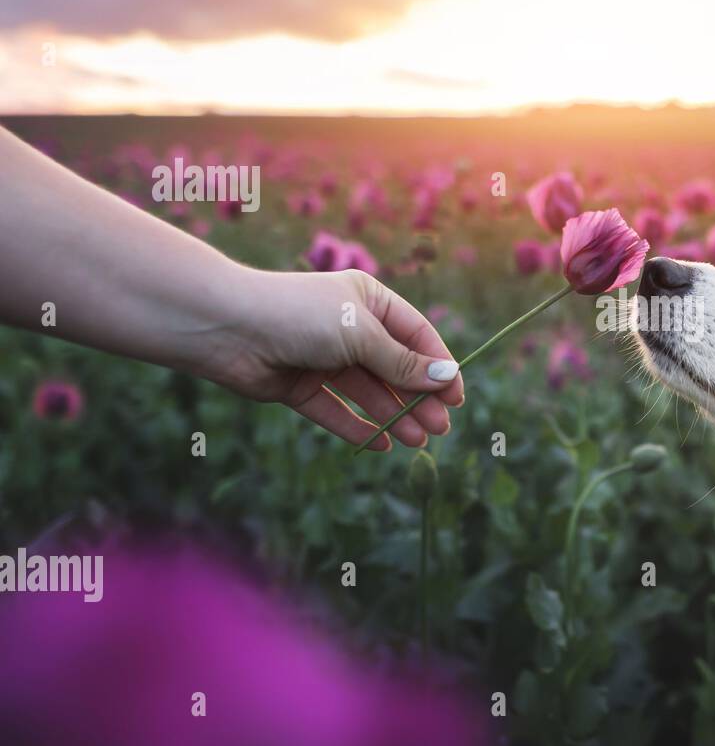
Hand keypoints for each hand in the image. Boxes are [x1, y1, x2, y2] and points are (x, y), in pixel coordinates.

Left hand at [207, 267, 464, 450]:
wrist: (227, 327)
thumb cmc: (300, 316)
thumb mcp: (362, 335)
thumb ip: (403, 363)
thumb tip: (448, 378)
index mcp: (369, 301)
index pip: (416, 336)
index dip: (438, 367)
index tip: (456, 398)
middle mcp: (350, 328)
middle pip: (395, 368)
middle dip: (419, 397)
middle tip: (440, 428)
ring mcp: (325, 358)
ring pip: (369, 392)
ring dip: (395, 415)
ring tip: (417, 440)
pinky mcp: (301, 386)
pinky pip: (337, 410)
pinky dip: (359, 427)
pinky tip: (381, 444)